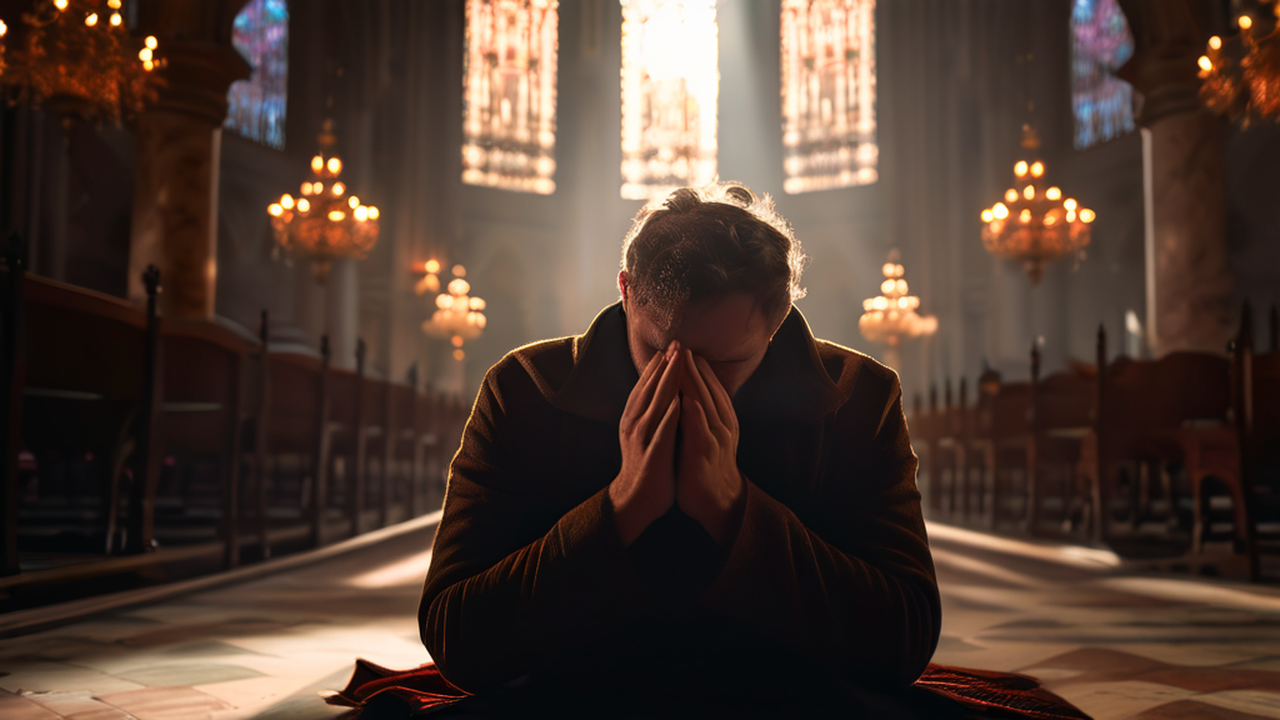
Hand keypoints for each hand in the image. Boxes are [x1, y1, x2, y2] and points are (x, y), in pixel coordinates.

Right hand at [609, 341, 682, 545]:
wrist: (635, 499)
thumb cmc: (645, 464)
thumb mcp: (645, 432)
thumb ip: (651, 412)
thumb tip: (662, 392)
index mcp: (635, 417)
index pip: (646, 386)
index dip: (658, 365)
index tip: (671, 346)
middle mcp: (635, 423)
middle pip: (651, 389)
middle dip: (664, 365)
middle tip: (677, 342)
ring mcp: (643, 439)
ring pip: (655, 405)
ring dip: (666, 382)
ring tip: (677, 361)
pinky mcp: (653, 456)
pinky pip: (662, 433)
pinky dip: (669, 416)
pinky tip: (679, 402)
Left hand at [676, 350, 743, 545]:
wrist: (716, 502)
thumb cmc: (706, 466)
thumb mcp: (706, 434)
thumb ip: (699, 414)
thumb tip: (686, 393)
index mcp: (720, 418)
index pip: (710, 386)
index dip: (698, 366)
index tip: (685, 346)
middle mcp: (721, 424)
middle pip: (708, 388)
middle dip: (695, 365)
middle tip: (682, 342)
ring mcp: (715, 437)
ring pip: (705, 403)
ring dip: (695, 381)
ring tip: (684, 359)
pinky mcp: (705, 453)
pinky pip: (700, 430)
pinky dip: (694, 414)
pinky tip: (686, 399)